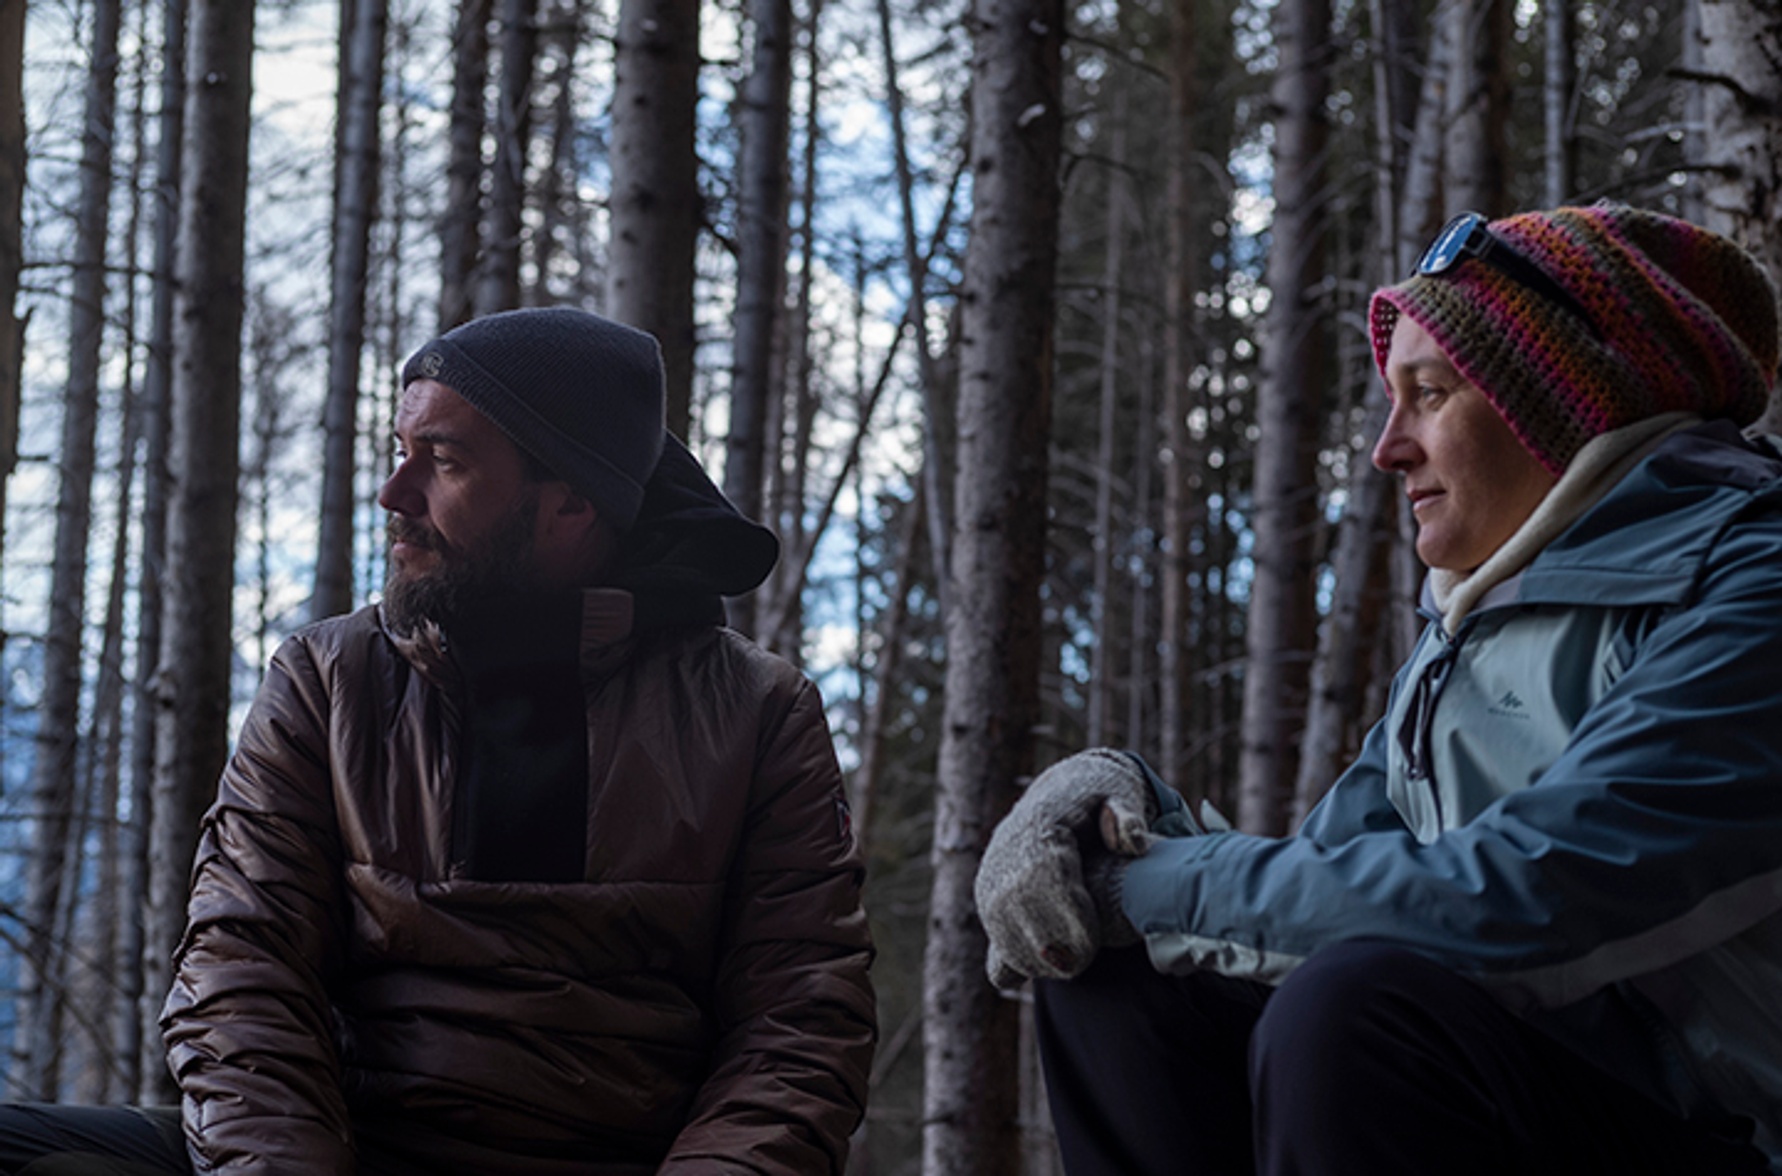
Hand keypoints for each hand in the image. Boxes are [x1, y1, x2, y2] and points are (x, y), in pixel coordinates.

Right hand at [974, 749, 1158, 987]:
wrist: (1065, 791)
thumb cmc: (1102, 798)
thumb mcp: (1121, 794)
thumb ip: (1129, 817)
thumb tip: (1131, 843)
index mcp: (1041, 823)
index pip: (1048, 877)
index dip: (1067, 917)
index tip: (1091, 945)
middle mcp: (1006, 848)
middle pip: (1019, 905)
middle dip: (1048, 943)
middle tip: (1080, 965)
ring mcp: (992, 870)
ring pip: (999, 921)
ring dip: (1029, 955)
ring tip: (1066, 969)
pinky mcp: (988, 890)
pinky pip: (992, 926)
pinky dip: (1013, 955)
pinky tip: (1041, 968)